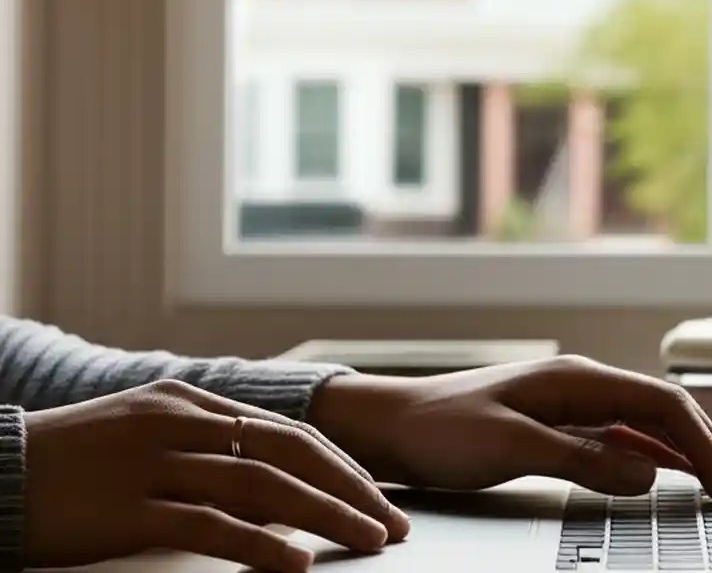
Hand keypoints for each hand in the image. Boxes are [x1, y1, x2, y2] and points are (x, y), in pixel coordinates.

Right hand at [23, 379, 411, 571]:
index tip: (377, 496)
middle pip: (290, 454)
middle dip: (351, 490)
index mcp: (189, 403)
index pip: (287, 433)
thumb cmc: (72, 464)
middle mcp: (181, 423)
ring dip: (325, 516)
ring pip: (262, 488)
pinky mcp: (128, 509)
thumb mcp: (146, 436)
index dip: (340, 466)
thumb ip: (205, 447)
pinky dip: (258, 545)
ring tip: (368, 542)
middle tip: (393, 524)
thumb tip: (269, 482)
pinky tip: (294, 564)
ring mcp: (155, 464)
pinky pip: (208, 527)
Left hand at [308, 356, 711, 503]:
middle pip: (668, 414)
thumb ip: (580, 459)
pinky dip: (660, 461)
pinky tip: (679, 477)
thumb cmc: (440, 430)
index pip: (662, 406)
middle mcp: (584, 387)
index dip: (702, 445)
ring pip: (653, 429)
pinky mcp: (564, 429)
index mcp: (577, 381)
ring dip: (694, 455)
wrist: (391, 425)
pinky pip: (627, 443)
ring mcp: (576, 407)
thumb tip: (647, 476)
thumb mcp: (510, 447)